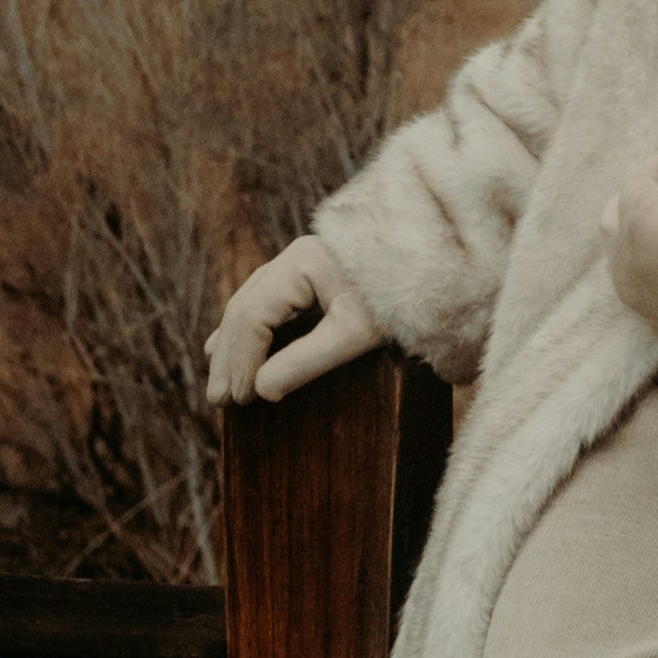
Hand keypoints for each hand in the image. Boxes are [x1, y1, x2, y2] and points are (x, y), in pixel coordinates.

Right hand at [203, 235, 385, 405]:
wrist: (439, 272)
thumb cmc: (402, 302)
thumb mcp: (355, 335)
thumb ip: (306, 362)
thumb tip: (261, 391)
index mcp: (303, 262)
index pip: (255, 315)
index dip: (242, 360)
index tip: (242, 399)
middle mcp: (296, 257)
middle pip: (245, 309)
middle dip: (229, 358)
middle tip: (219, 401)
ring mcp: (302, 263)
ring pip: (250, 305)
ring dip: (232, 346)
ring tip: (219, 384)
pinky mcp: (312, 275)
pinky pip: (266, 303)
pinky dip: (247, 330)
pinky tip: (227, 346)